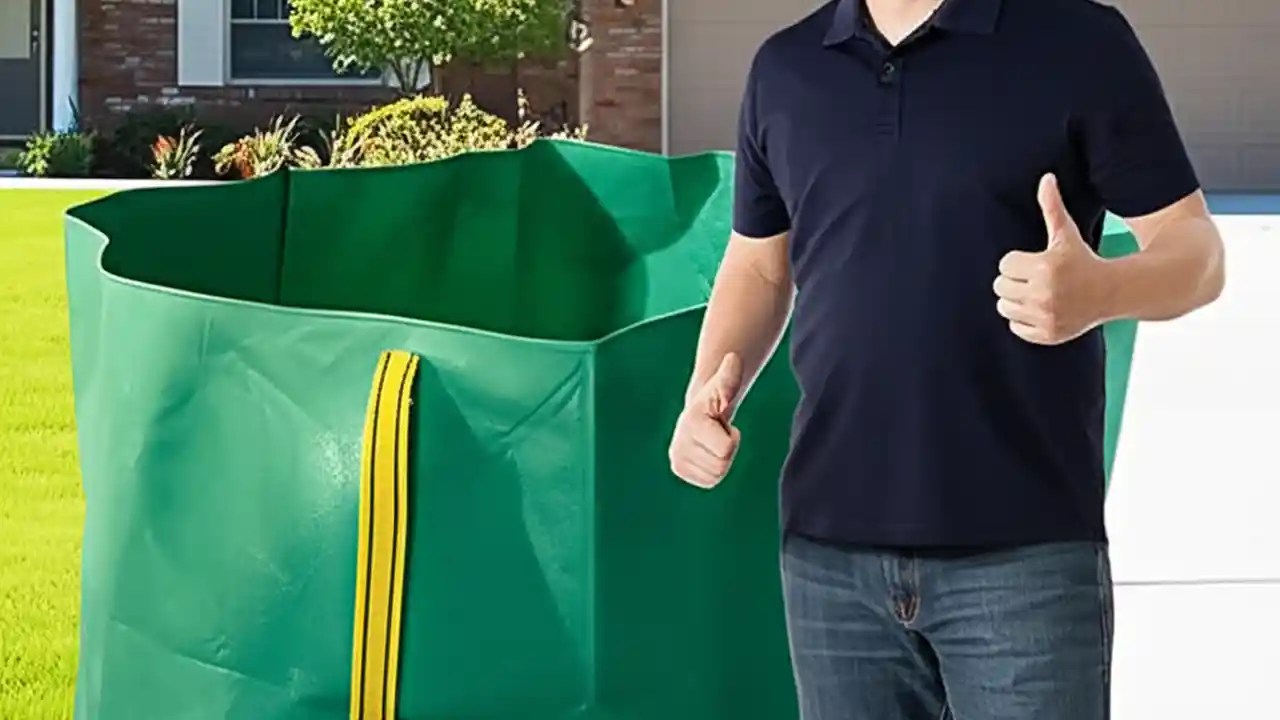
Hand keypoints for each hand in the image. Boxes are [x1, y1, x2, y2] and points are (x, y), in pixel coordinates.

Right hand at [668, 353, 743, 488]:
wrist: (698, 412)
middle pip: (721, 466)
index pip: (726, 451)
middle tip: (718, 434)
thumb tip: (734, 358)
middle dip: (726, 449)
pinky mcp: (678, 468)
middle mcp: (678, 444)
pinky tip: (708, 451)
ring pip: (716, 476)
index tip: (724, 426)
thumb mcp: (725, 385)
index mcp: (691, 424)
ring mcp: (676, 458)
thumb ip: (731, 376)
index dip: (733, 438)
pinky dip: (714, 468)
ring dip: (720, 459)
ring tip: (712, 441)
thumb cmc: (716, 398)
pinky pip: (709, 481)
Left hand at [994, 174, 1108, 345]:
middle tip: (1035, 278)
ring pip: (1004, 307)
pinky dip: (1023, 319)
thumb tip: (1046, 178)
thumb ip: (1052, 207)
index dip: (1018, 262)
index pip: (1004, 265)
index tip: (1035, 262)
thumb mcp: (1066, 234)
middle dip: (1014, 280)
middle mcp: (1044, 294)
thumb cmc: (1082, 260)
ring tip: (1036, 293)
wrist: (1110, 293)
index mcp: (1045, 268)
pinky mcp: (1046, 334)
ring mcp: (1045, 317)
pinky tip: (1041, 309)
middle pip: (1000, 286)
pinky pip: (1015, 326)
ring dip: (1014, 300)